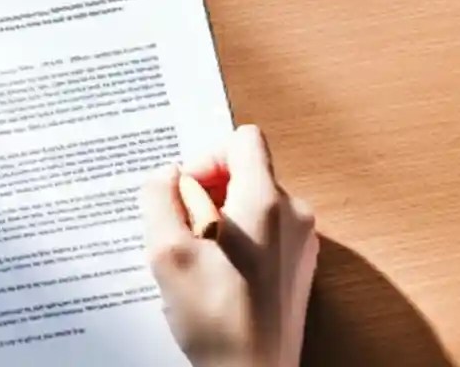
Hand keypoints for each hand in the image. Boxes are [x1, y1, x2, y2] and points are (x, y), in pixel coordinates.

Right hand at [140, 125, 317, 366]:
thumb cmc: (215, 319)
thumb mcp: (166, 251)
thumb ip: (159, 198)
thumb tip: (167, 174)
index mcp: (265, 201)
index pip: (243, 139)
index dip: (206, 155)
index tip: (185, 190)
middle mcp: (293, 214)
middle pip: (247, 171)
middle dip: (207, 191)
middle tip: (183, 230)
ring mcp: (300, 242)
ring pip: (252, 203)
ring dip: (219, 218)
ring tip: (197, 258)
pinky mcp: (297, 267)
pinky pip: (263, 232)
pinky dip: (235, 241)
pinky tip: (215, 275)